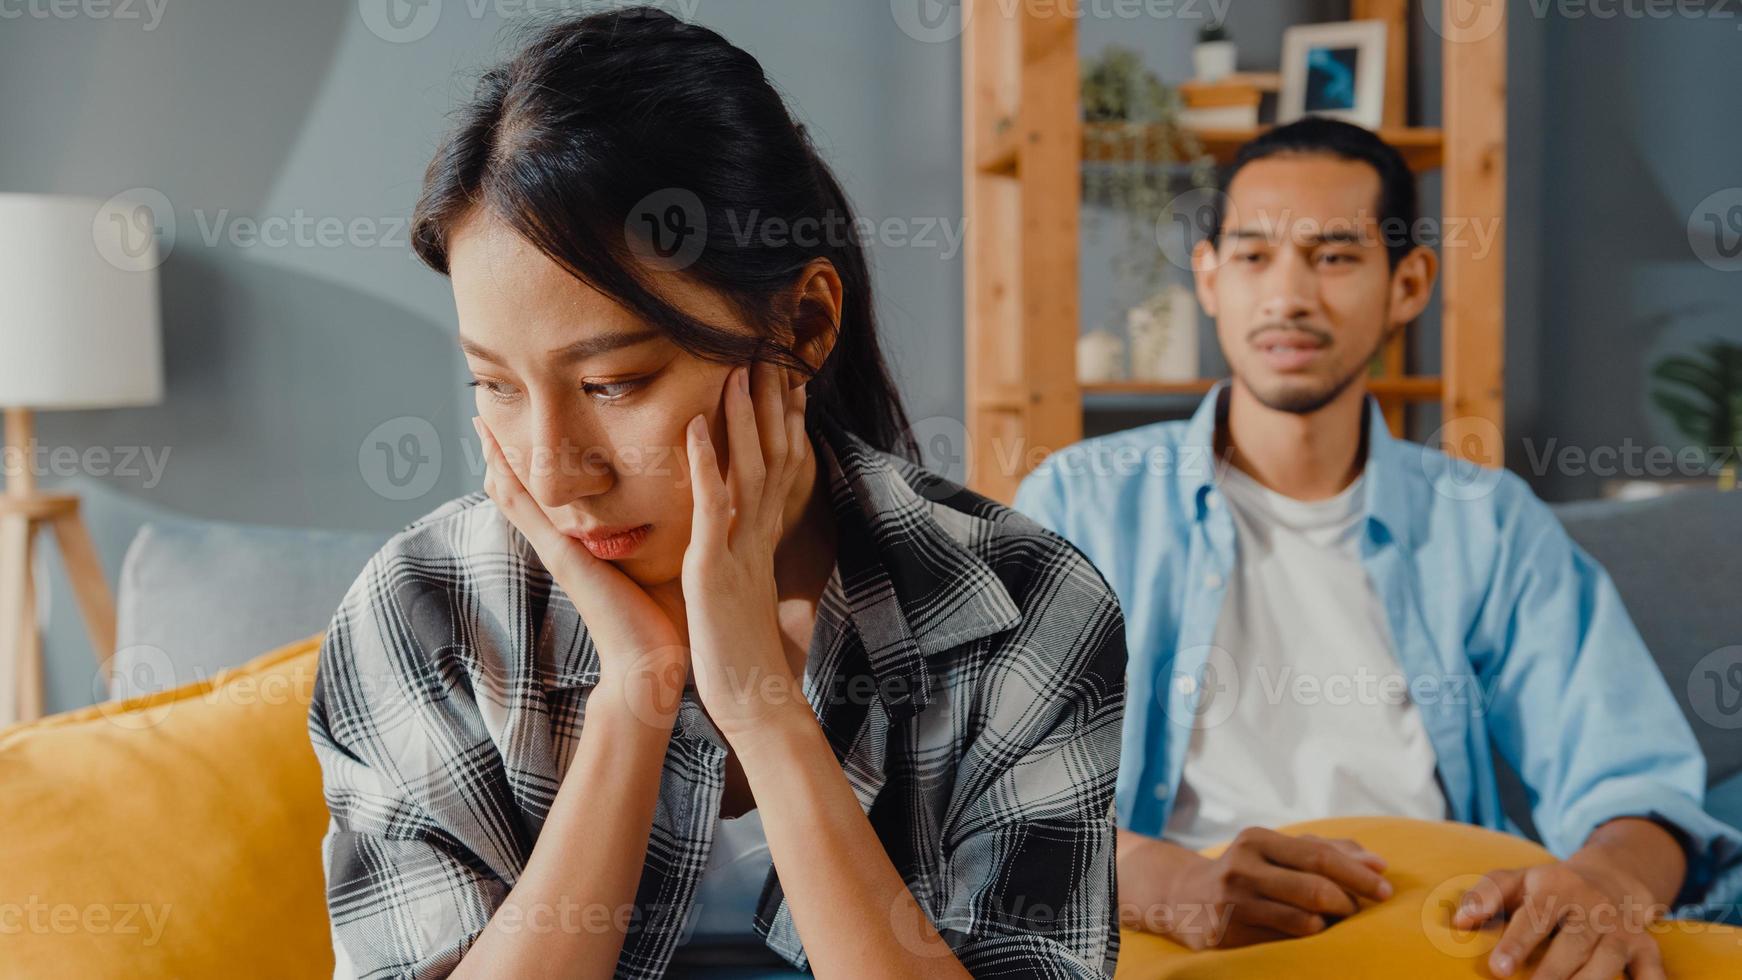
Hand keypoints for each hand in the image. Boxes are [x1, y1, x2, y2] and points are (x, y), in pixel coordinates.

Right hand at [472, 414, 687, 716]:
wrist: (654, 666)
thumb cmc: (664, 617)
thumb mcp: (659, 560)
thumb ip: (659, 533)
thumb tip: (684, 501)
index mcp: (584, 544)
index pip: (552, 494)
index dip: (537, 460)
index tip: (529, 420)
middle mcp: (563, 544)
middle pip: (522, 488)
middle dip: (503, 450)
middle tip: (483, 408)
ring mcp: (557, 552)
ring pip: (514, 495)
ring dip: (494, 455)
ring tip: (478, 417)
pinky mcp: (562, 560)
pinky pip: (527, 513)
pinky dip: (508, 482)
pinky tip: (493, 455)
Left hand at [679, 360, 812, 744]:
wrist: (754, 700)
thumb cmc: (742, 654)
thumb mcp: (743, 593)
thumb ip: (744, 560)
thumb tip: (741, 541)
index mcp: (762, 541)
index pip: (779, 467)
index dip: (784, 421)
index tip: (784, 377)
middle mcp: (758, 537)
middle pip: (773, 455)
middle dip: (771, 403)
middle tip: (768, 351)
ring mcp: (740, 550)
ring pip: (747, 470)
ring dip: (742, 417)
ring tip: (736, 368)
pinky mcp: (715, 570)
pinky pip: (712, 508)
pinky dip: (703, 464)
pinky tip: (692, 426)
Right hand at [1163, 827, 1391, 949]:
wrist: (1184, 896)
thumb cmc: (1248, 870)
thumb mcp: (1277, 850)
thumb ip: (1327, 850)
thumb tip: (1379, 863)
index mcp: (1257, 840)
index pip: (1319, 855)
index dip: (1358, 874)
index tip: (1385, 889)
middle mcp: (1242, 868)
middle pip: (1314, 888)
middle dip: (1349, 903)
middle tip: (1362, 911)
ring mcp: (1233, 904)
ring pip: (1303, 921)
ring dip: (1332, 927)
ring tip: (1337, 925)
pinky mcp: (1228, 936)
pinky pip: (1285, 943)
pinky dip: (1309, 942)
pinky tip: (1314, 938)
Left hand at [1455, 860, 1666, 979]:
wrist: (1611, 877)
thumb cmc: (1549, 887)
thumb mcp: (1516, 880)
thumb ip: (1485, 895)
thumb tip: (1459, 921)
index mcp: (1557, 887)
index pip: (1535, 916)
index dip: (1517, 943)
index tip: (1499, 969)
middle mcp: (1593, 906)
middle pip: (1574, 942)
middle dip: (1554, 971)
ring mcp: (1622, 928)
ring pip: (1608, 959)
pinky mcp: (1646, 947)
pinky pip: (1651, 972)